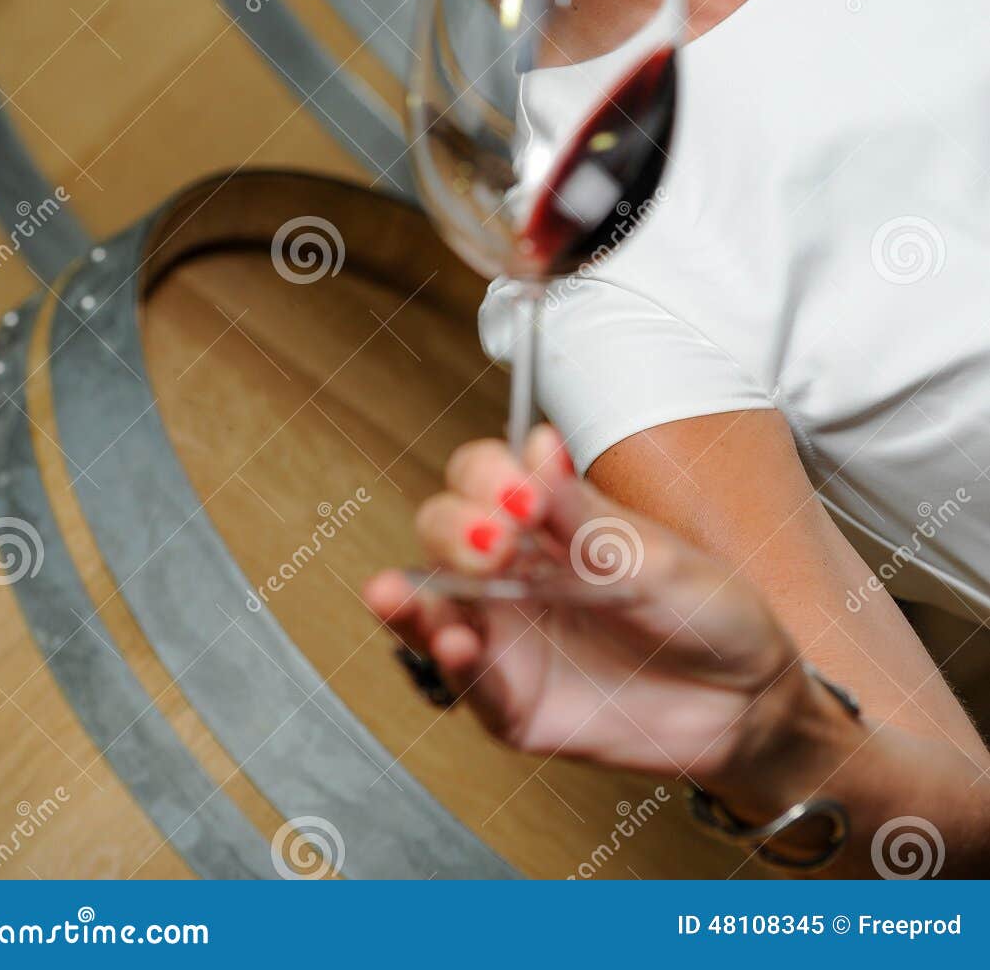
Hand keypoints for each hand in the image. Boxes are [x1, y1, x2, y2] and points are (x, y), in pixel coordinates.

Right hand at [364, 427, 809, 788]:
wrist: (751, 700)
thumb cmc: (709, 612)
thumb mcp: (654, 555)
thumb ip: (582, 516)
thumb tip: (535, 448)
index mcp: (546, 524)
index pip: (480, 478)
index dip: (485, 477)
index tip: (519, 491)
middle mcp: (515, 575)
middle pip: (443, 533)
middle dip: (453, 529)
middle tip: (495, 541)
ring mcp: (511, 639)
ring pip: (433, 611)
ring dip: (411, 599)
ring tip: (401, 593)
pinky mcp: (518, 705)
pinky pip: (471, 689)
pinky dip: (452, 669)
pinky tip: (456, 645)